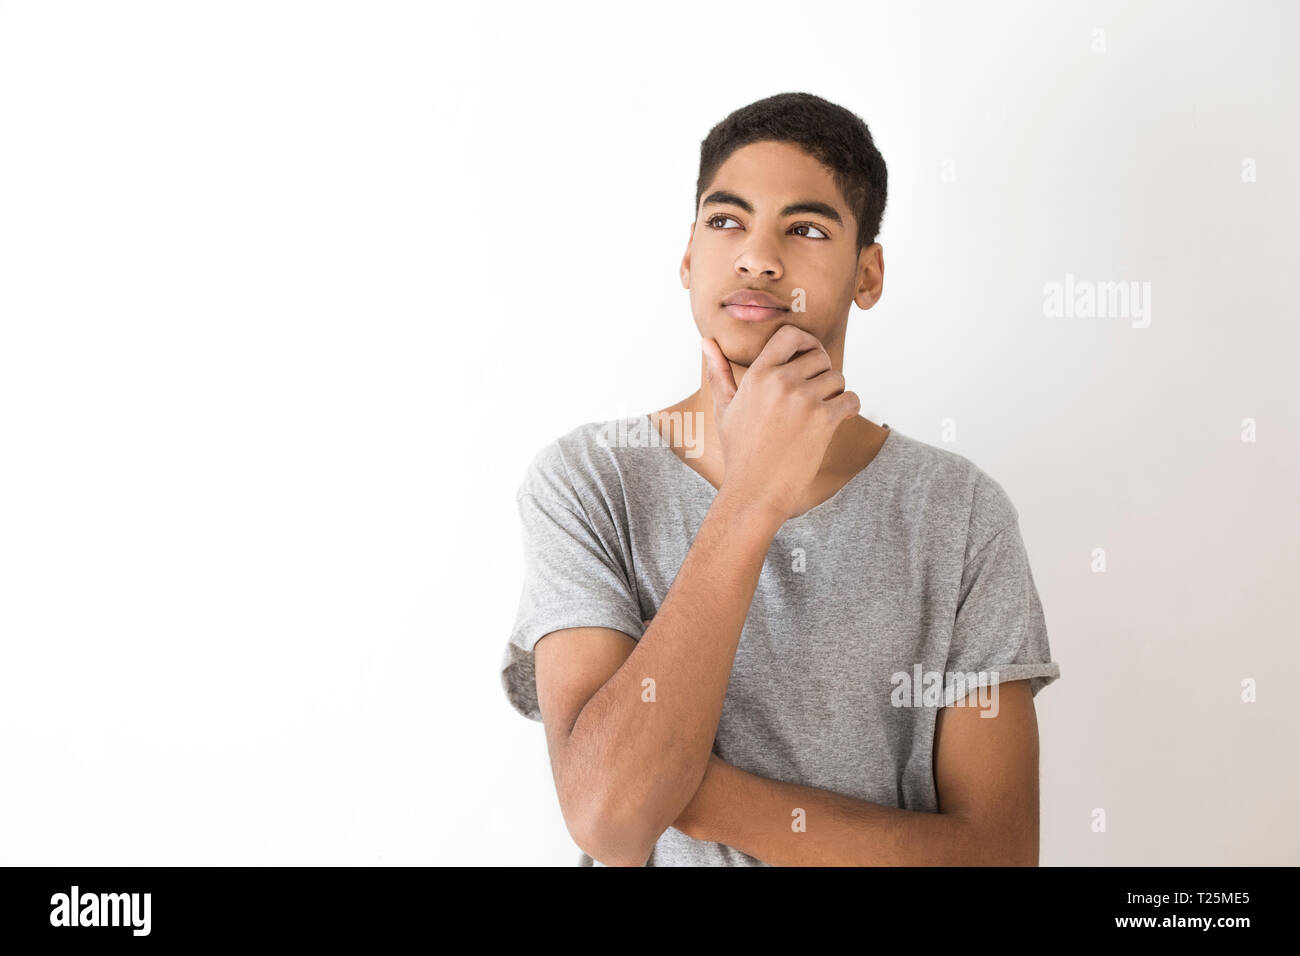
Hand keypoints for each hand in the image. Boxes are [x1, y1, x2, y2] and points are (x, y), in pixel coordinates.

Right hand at [701, 325, 860, 523]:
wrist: (754, 491)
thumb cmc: (739, 451)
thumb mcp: (724, 408)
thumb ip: (718, 372)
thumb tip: (705, 341)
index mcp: (757, 375)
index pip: (790, 335)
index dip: (806, 341)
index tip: (809, 356)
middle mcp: (780, 382)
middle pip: (819, 357)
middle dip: (822, 373)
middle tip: (816, 393)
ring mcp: (803, 400)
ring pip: (838, 378)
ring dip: (835, 393)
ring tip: (819, 412)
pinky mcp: (823, 420)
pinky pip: (851, 399)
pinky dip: (849, 408)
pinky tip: (835, 420)